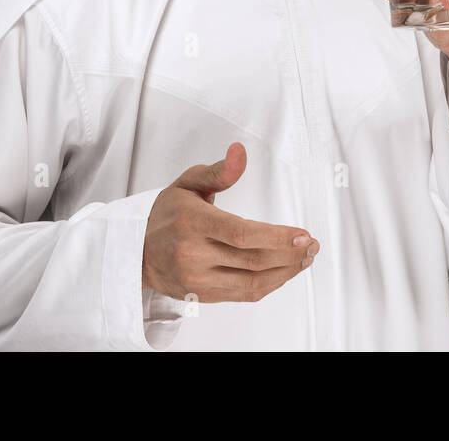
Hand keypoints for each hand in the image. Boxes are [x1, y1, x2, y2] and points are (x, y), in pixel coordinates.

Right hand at [142, 143, 318, 302]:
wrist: (137, 251)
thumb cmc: (166, 215)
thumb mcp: (188, 183)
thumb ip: (219, 171)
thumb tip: (239, 152)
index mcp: (192, 222)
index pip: (241, 234)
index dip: (277, 237)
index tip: (303, 234)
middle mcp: (193, 253)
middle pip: (253, 260)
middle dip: (291, 254)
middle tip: (312, 244)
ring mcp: (197, 279)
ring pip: (253, 282)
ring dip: (287, 272)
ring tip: (305, 258)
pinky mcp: (202, 295)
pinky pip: (244, 294)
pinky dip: (270, 284)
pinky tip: (285, 271)